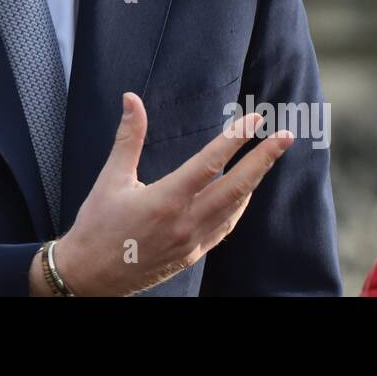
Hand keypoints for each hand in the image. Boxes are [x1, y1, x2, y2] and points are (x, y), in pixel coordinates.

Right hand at [50, 92, 292, 295]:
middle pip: (237, 187)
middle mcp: (185, 222)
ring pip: (235, 208)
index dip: (235, 140)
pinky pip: (224, 227)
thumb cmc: (96, 225)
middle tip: (285, 137)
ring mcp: (192, 242)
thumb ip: (128, 137)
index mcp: (166, 200)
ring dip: (254, 181)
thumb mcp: (110, 178)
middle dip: (264, 159)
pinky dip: (238, 207)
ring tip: (268, 158)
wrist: (90, 276)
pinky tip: (242, 194)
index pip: (210, 163)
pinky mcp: (192, 254)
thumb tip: (131, 99)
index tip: (255, 120)